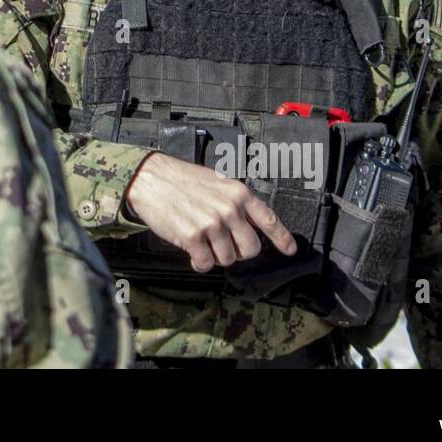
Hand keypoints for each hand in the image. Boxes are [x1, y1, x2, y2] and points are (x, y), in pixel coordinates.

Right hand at [123, 152, 296, 272]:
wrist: (151, 177)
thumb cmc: (182, 179)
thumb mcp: (216, 182)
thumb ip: (235, 202)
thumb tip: (248, 227)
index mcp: (238, 193)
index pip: (268, 219)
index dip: (281, 238)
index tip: (290, 250)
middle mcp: (229, 209)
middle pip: (250, 249)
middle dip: (239, 252)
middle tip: (223, 243)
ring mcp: (211, 224)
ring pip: (228, 259)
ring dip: (216, 256)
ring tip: (202, 240)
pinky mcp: (192, 237)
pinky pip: (205, 263)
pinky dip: (199, 261)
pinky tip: (192, 251)